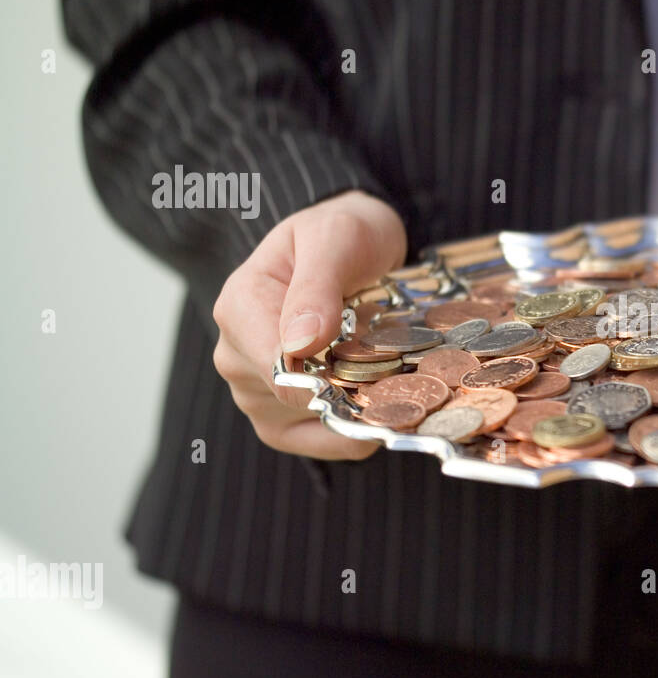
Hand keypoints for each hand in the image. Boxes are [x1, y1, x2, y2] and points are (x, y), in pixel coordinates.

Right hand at [212, 190, 406, 458]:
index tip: (382, 364)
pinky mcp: (280, 419)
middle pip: (299, 402)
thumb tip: (300, 344)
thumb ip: (316, 287)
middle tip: (400, 361)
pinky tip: (383, 402)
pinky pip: (321, 443)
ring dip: (361, 407)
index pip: (280, 370)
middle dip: (354, 389)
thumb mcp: (335, 238)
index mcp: (239, 309)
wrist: (349, 245)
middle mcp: (236, 357)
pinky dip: (358, 430)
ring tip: (392, 369)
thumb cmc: (341, 234)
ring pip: (314, 424)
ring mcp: (255, 393)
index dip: (332, 376)